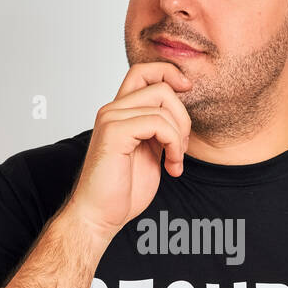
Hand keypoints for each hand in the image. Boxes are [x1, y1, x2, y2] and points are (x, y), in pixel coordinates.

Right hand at [66, 62, 192, 241]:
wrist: (100, 216)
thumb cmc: (122, 191)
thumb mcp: (150, 152)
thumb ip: (161, 129)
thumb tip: (182, 112)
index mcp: (121, 112)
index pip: (144, 71)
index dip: (170, 74)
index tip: (187, 93)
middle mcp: (113, 110)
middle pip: (161, 85)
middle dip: (183, 117)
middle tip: (181, 148)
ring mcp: (112, 118)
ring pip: (164, 102)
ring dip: (180, 135)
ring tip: (174, 161)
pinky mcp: (114, 132)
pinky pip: (159, 123)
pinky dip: (174, 144)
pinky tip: (170, 167)